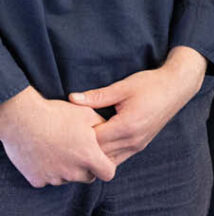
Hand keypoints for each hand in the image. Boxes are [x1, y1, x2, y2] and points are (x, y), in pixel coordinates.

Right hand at [0, 85, 114, 187]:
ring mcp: (54, 178)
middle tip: (81, 149)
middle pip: (87, 177)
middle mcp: (72, 172)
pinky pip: (49, 179)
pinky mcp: (37, 180)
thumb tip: (109, 128)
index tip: (103, 156)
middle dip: (88, 166)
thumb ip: (102, 125)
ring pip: (67, 178)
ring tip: (61, 147)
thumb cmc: (58, 114)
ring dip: (68, 168)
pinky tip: (47, 153)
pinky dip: (50, 170)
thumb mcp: (87, 114)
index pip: (107, 172)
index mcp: (88, 156)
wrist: (24, 120)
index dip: (107, 165)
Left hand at [68, 46, 205, 166]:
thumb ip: (98, 96)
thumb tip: (72, 98)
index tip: (73, 124)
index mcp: (127, 126)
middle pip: (99, 153)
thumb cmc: (151, 84)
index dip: (80, 134)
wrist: (177, 86)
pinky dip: (107, 153)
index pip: (94, 141)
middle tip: (74, 134)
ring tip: (86, 139)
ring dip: (96, 152)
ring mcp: (137, 145)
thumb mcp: (124, 87)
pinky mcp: (140, 145)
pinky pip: (118, 158)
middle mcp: (132, 140)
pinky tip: (100, 142)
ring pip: (108, 160)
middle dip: (86, 146)